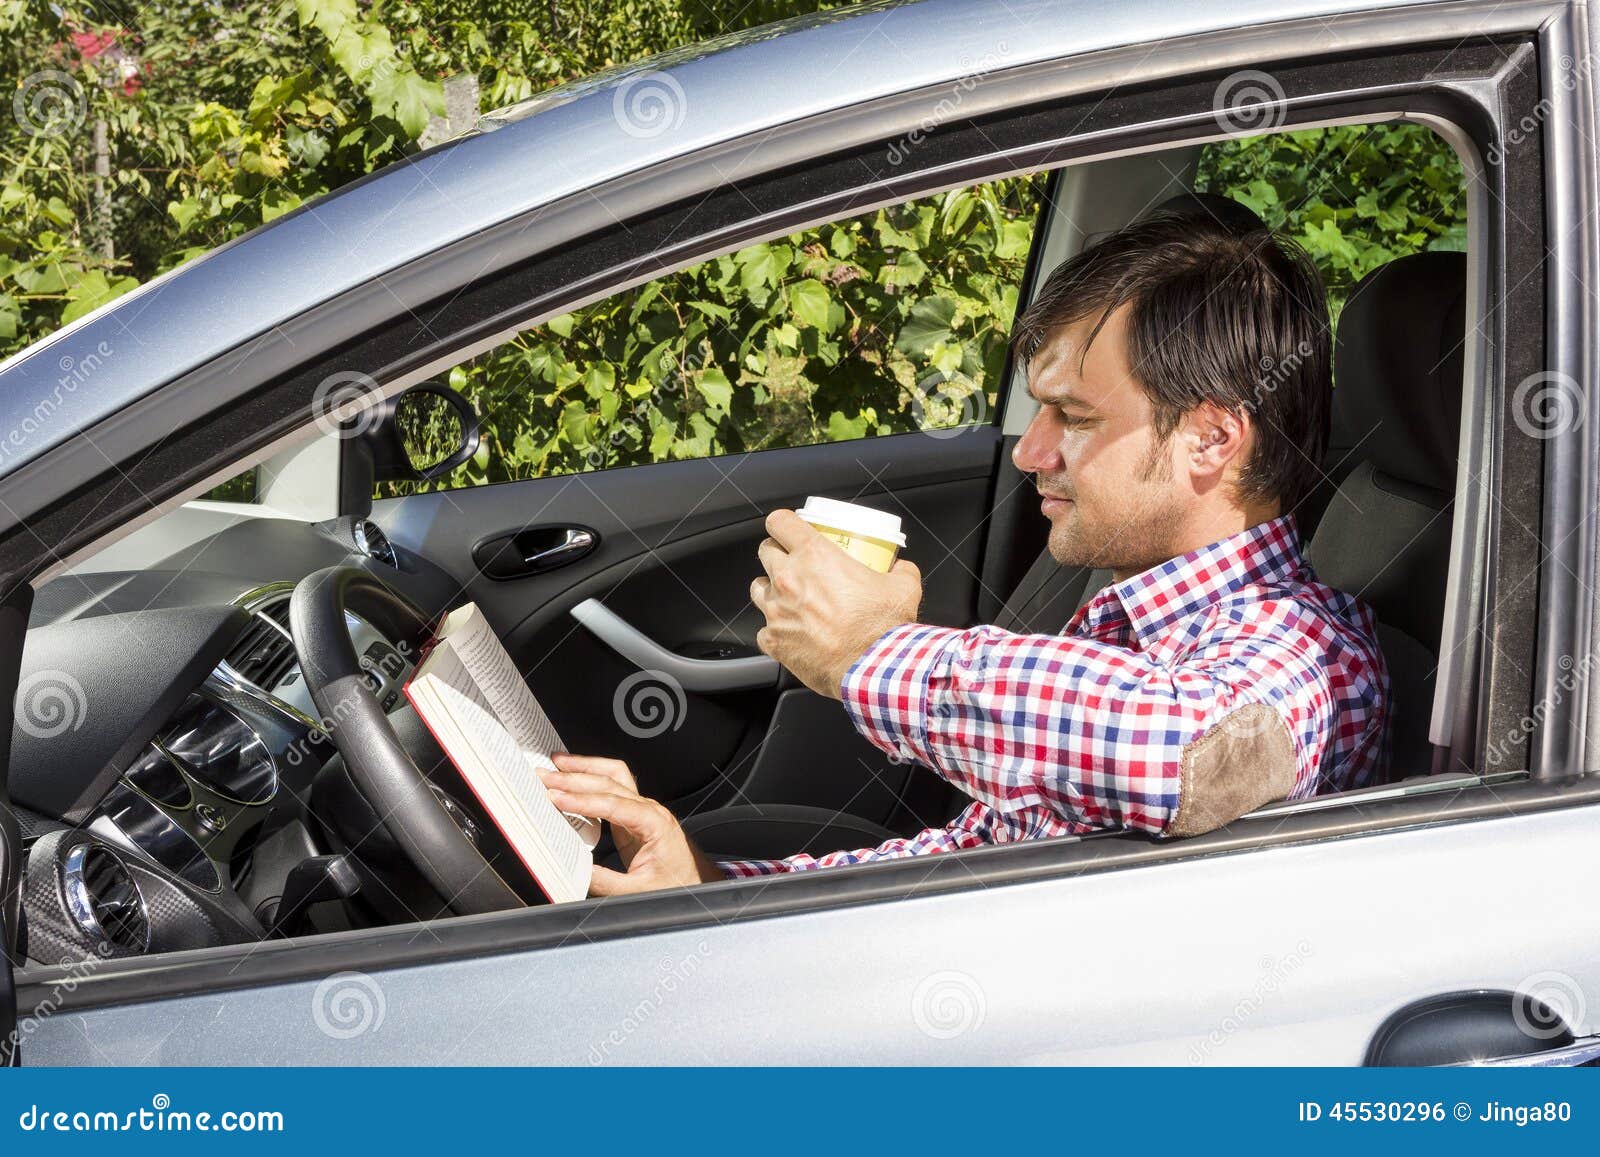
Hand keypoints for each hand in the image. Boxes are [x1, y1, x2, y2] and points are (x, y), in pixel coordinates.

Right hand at [542, 752, 723, 894]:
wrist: (696, 883)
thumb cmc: (677, 883)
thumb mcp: (639, 890)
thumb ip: (607, 882)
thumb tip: (577, 872)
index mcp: (654, 823)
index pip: (613, 804)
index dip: (582, 800)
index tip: (557, 798)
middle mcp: (649, 809)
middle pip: (610, 783)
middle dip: (575, 778)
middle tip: (546, 776)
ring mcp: (643, 809)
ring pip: (613, 777)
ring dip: (585, 768)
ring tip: (558, 763)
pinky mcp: (634, 816)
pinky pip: (613, 789)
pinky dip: (591, 780)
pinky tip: (575, 781)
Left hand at [751, 508, 922, 697]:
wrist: (872, 668)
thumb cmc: (882, 628)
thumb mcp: (902, 587)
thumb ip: (899, 570)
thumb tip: (900, 568)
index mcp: (815, 556)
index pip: (780, 522)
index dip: (783, 523)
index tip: (789, 529)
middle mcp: (789, 579)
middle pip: (766, 552)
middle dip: (777, 554)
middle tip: (795, 565)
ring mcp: (777, 611)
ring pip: (757, 588)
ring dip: (771, 590)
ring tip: (790, 599)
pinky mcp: (774, 641)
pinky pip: (764, 630)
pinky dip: (776, 631)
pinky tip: (793, 634)